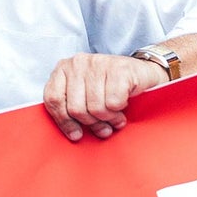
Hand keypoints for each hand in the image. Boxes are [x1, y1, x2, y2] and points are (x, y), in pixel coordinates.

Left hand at [44, 53, 164, 140]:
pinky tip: (123, 104)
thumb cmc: (110, 87)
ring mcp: (98, 63)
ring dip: (109, 118)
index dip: (64, 121)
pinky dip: (120, 110)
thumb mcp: (84, 94)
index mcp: (64, 68)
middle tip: (104, 124)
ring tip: (115, 115)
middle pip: (76, 108)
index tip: (76, 134)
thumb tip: (73, 134)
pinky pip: (113, 103)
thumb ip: (71, 107)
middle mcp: (78, 62)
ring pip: (96, 108)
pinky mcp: (119, 69)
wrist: (143, 73)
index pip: (53, 99)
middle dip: (92, 122)